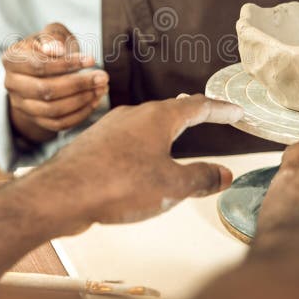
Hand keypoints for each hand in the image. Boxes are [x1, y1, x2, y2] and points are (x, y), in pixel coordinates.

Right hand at [3, 23, 108, 143]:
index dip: (66, 64)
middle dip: (78, 84)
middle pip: (45, 90)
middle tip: (103, 77)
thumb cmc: (51, 46)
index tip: (92, 59)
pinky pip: (58, 124)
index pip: (39, 65)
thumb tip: (56, 49)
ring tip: (102, 88)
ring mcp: (21, 105)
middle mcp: (12, 84)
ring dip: (82, 100)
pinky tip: (95, 101)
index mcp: (11, 59)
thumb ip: (53, 36)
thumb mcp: (52, 33)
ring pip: (52, 110)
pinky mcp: (35, 119)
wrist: (43, 68)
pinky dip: (79, 114)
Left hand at [28, 95, 243, 229]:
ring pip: (145, 123)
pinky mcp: (94, 143)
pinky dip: (143, 144)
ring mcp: (110, 127)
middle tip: (209, 114)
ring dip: (165, 129)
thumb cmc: (117, 183)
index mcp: (158, 118)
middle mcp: (133, 115)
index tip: (235, 111)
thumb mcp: (171, 185)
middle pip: (170, 110)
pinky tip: (139, 159)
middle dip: (192, 113)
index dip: (220, 109)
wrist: (63, 192)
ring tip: (177, 134)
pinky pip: (126, 139)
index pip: (198, 106)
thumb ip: (201, 177)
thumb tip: (224, 174)